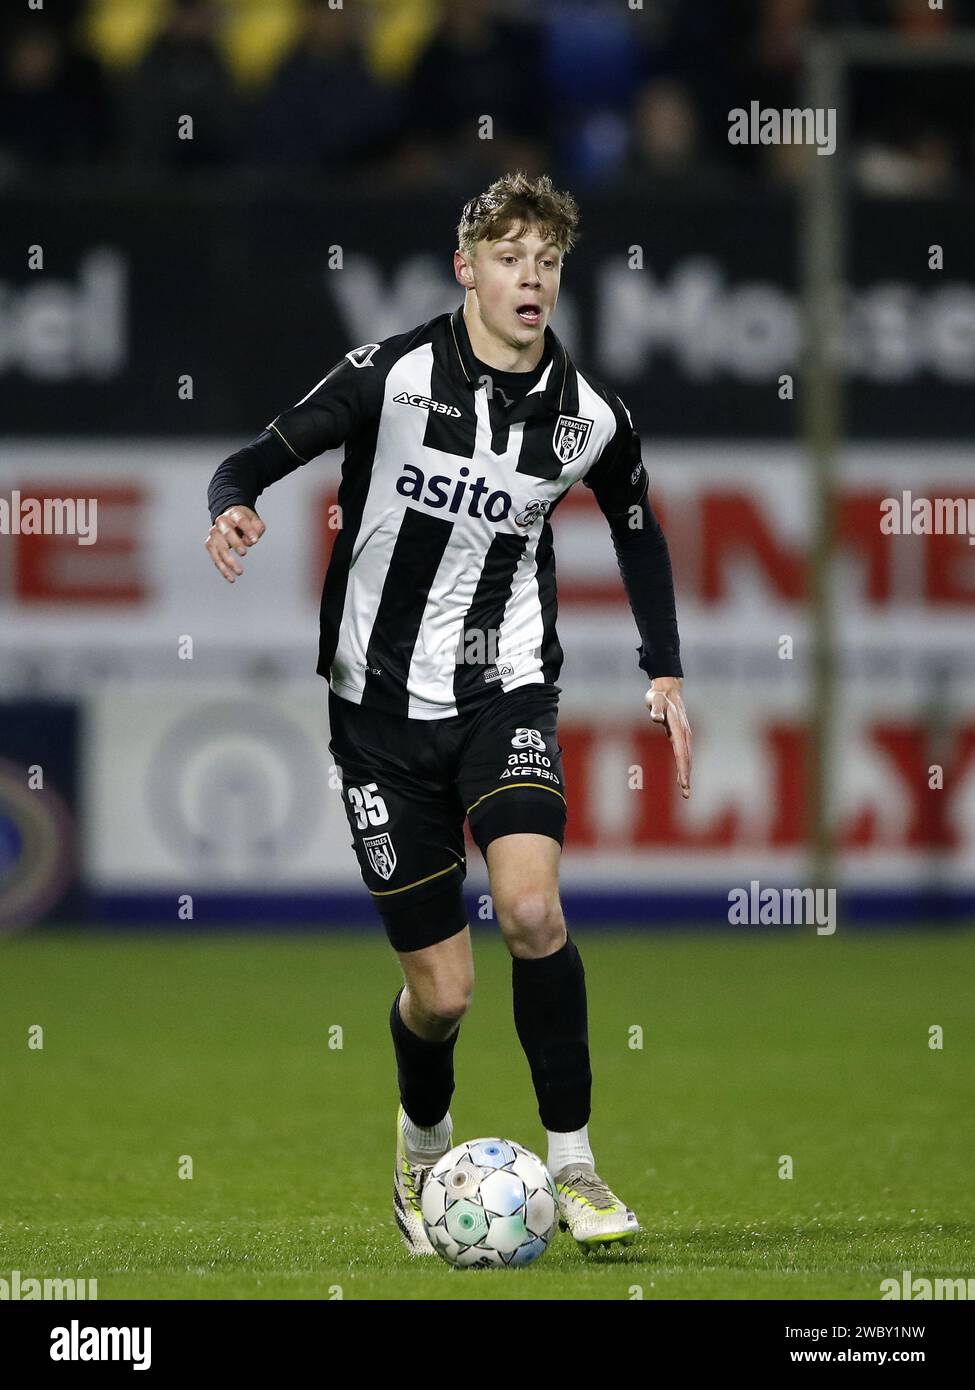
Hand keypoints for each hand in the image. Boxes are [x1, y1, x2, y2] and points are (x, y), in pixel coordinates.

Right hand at [205, 506, 264, 582]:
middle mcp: (221, 521)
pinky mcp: (210, 544)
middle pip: (226, 532)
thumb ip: (257, 529)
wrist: (230, 519)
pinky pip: (215, 556)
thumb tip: (249, 542)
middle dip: (234, 543)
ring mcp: (214, 532)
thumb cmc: (246, 522)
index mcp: (234, 513)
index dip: (248, 530)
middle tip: (244, 553)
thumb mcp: (256, 522)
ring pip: (219, 547)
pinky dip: (222, 568)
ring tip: (239, 572)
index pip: (241, 520)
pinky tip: (231, 578)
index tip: (255, 541)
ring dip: (228, 560)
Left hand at [645, 676, 690, 798]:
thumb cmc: (658, 696)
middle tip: (685, 793)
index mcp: (678, 728)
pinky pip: (684, 754)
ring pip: (687, 758)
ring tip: (685, 790)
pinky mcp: (681, 736)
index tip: (683, 783)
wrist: (668, 689)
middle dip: (686, 776)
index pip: (681, 752)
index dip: (682, 768)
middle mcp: (684, 734)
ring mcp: (684, 735)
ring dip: (686, 774)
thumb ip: (655, 709)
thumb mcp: (654, 700)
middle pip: (686, 758)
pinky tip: (681, 777)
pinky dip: (684, 766)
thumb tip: (656, 718)